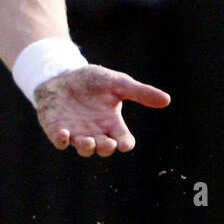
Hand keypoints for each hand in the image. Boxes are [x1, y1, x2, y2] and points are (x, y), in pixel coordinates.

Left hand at [34, 65, 169, 155]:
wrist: (62, 75)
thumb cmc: (91, 81)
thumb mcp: (117, 82)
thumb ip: (139, 92)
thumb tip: (167, 100)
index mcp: (113, 123)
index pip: (124, 139)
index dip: (126, 143)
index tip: (126, 143)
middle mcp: (96, 131)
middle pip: (104, 148)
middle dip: (106, 148)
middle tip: (106, 143)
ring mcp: (76, 132)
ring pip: (84, 149)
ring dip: (86, 147)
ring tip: (87, 141)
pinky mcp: (57, 129)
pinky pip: (60, 141)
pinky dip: (61, 140)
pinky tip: (63, 133)